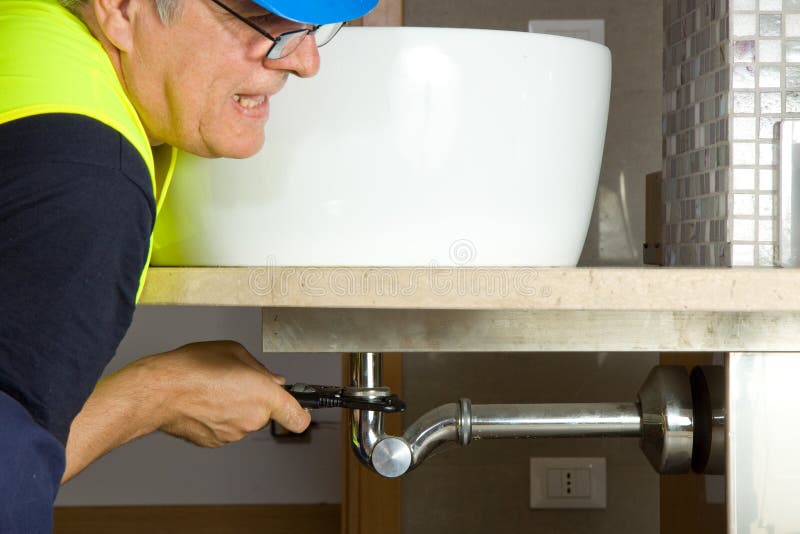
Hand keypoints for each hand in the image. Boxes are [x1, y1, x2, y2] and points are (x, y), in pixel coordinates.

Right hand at [137, 340, 310, 446]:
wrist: (160, 391)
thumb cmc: (194, 368)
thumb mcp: (235, 352)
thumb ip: (259, 368)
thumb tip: (271, 378)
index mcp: (265, 395)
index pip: (299, 417)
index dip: (302, 412)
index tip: (302, 407)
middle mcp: (253, 419)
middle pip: (266, 412)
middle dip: (257, 398)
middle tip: (237, 382)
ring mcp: (234, 433)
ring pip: (244, 420)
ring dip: (236, 407)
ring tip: (214, 389)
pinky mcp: (215, 442)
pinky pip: (227, 427)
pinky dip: (220, 417)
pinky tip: (205, 402)